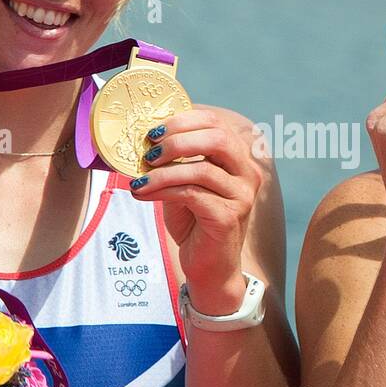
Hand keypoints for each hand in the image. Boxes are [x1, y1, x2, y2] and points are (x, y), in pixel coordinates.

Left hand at [129, 107, 264, 313]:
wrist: (209, 266)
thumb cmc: (195, 221)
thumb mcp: (183, 182)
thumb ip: (175, 159)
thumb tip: (145, 136)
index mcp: (238, 158)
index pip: (216, 122)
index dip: (183, 120)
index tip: (153, 131)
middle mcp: (247, 173)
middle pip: (216, 138)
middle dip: (176, 140)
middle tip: (149, 151)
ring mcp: (241, 195)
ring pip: (200, 168)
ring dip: (162, 172)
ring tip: (138, 179)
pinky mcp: (228, 216)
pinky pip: (191, 194)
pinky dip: (162, 190)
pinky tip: (141, 194)